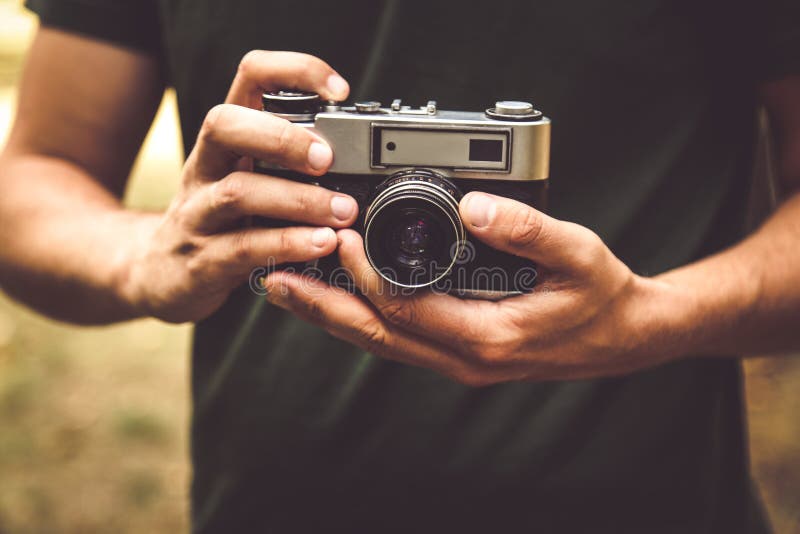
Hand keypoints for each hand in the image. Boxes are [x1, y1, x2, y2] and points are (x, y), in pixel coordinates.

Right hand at [120, 51, 357, 321]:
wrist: (159, 274)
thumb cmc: (221, 222)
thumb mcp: (250, 179)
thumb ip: (291, 163)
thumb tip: (360, 155)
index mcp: (226, 139)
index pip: (250, 78)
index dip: (294, 71)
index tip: (339, 91)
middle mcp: (205, 167)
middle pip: (225, 125)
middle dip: (281, 137)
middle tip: (327, 159)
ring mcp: (198, 214)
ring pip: (238, 192)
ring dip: (298, 200)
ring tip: (343, 211)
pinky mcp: (203, 260)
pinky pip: (244, 248)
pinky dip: (287, 244)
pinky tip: (321, 245)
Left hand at [264, 192, 680, 384]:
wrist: (623, 337)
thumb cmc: (602, 297)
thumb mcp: (579, 253)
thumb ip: (529, 229)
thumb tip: (476, 205)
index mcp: (488, 337)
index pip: (406, 309)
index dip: (365, 276)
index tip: (338, 238)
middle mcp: (465, 358)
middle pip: (376, 335)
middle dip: (323, 307)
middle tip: (274, 280)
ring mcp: (460, 361)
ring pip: (382, 342)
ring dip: (334, 316)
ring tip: (290, 291)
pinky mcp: (460, 352)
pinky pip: (400, 339)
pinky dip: (364, 318)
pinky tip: (342, 299)